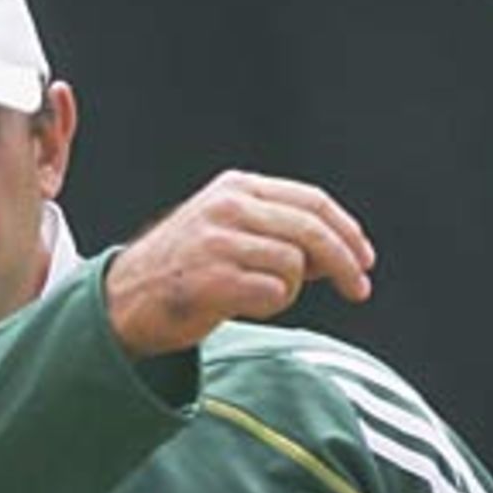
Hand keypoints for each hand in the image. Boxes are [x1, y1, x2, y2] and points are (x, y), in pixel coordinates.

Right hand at [104, 169, 375, 356]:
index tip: (366, 259)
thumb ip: (280, 233)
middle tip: (360, 290)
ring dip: (291, 290)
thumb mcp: (230, 232)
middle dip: (346, 263)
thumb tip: (341, 253)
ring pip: (294, 265)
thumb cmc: (184, 270)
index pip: (312, 202)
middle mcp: (229, 207)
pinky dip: (271, 305)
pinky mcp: (212, 279)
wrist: (125, 300)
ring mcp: (218, 242)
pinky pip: (274, 293)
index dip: (347, 232)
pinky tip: (244, 305)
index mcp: (237, 188)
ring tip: (261, 295)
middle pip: (312, 231)